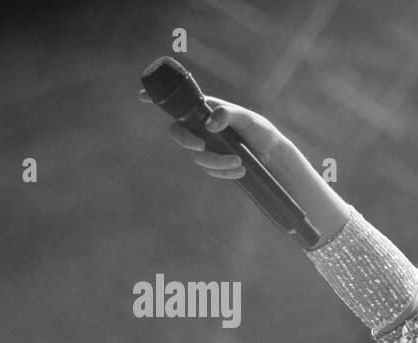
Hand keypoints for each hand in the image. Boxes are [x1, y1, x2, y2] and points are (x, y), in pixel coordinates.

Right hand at [137, 89, 285, 179]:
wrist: (275, 158)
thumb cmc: (261, 132)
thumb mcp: (247, 119)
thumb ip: (228, 115)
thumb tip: (209, 123)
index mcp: (207, 110)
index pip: (179, 103)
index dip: (158, 99)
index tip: (142, 95)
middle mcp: (202, 128)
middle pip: (178, 133)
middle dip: (186, 141)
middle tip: (201, 146)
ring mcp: (207, 147)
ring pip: (197, 157)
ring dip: (216, 162)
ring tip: (240, 162)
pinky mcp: (215, 164)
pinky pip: (210, 171)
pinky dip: (224, 172)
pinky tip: (241, 171)